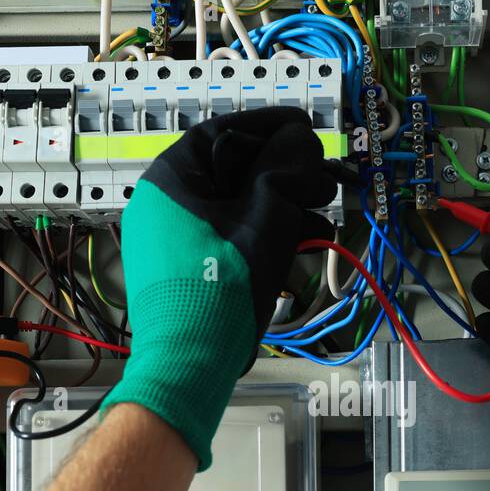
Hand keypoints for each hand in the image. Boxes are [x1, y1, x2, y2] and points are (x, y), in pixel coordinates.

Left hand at [102, 107, 337, 469]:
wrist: (189, 363)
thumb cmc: (221, 287)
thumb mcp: (265, 218)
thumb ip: (286, 169)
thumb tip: (301, 140)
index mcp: (171, 178)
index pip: (226, 132)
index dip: (272, 128)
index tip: (306, 127)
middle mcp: (165, 203)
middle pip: (235, 171)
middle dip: (286, 175)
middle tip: (324, 181)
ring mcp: (172, 238)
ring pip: (237, 207)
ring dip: (283, 208)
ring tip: (321, 217)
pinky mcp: (185, 268)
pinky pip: (229, 237)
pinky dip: (265, 236)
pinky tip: (300, 244)